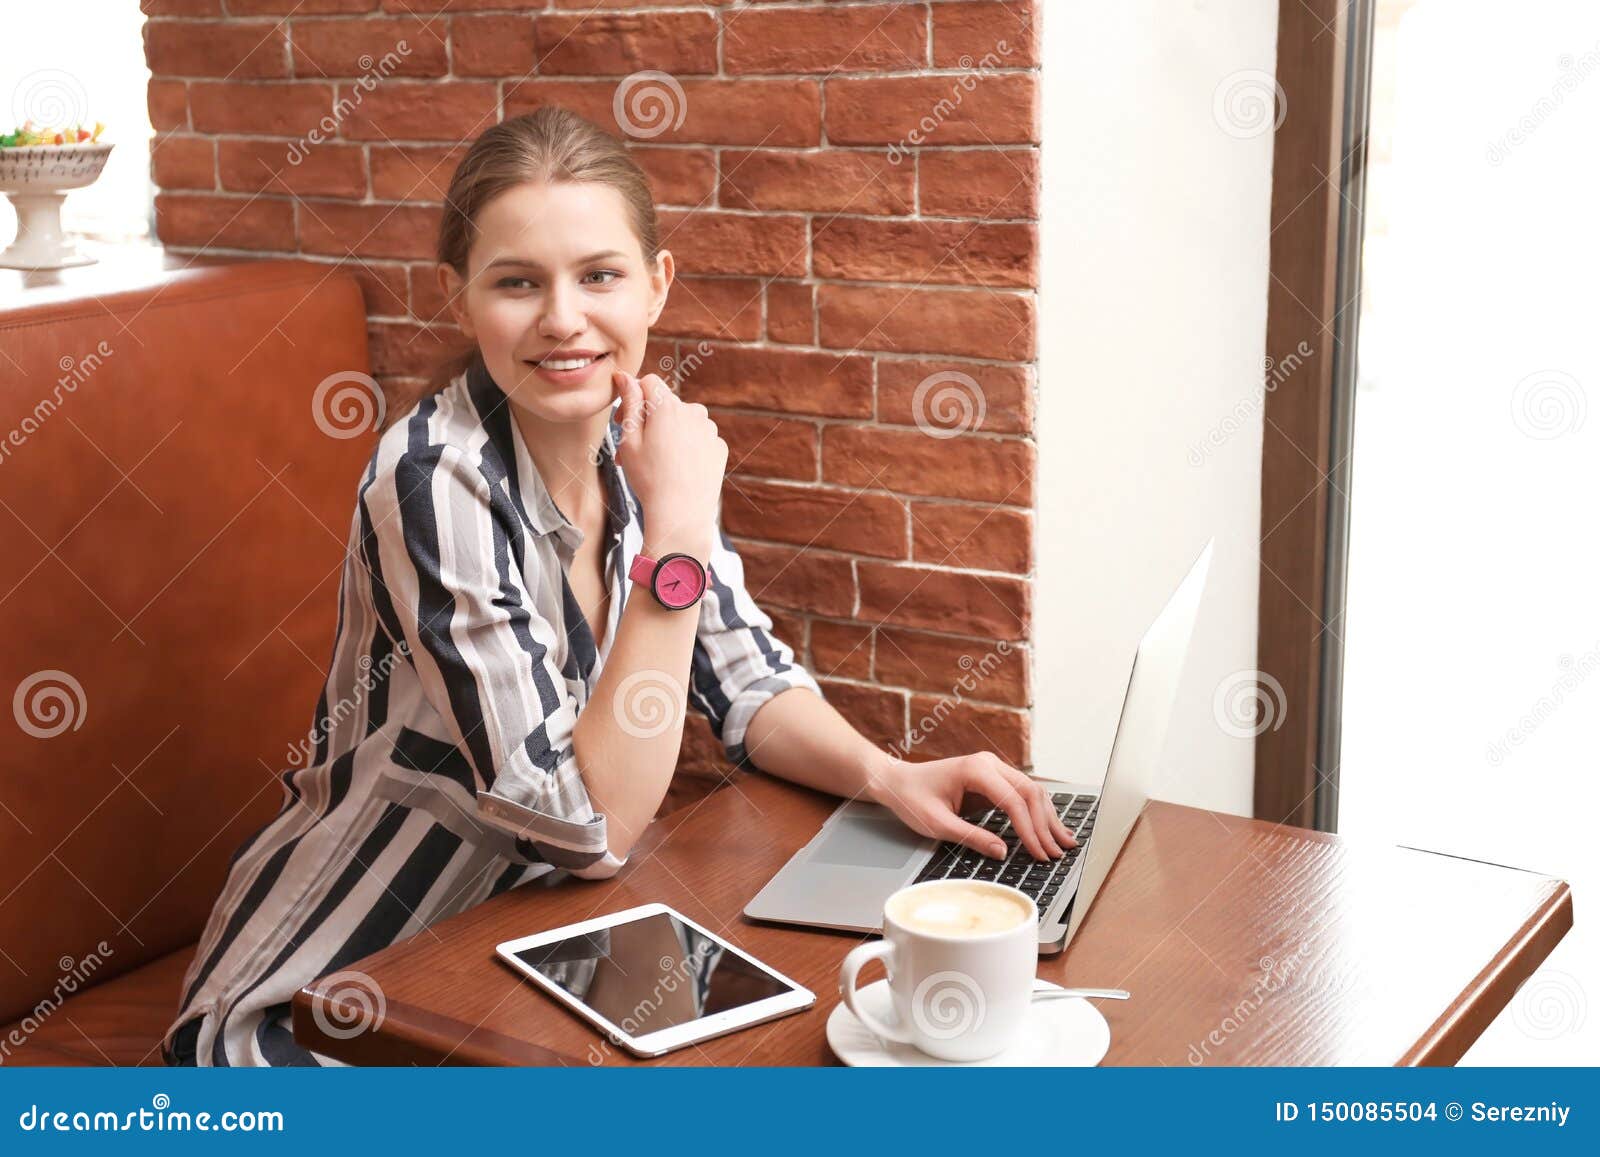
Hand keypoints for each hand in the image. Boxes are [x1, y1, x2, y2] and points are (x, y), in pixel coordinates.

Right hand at [612, 370, 726, 555]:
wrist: (681, 515)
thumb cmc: (650, 478)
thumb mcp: (629, 439)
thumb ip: (630, 403)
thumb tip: (624, 376)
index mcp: (668, 407)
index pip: (649, 383)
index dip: (633, 397)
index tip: (622, 419)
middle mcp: (694, 412)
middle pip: (666, 405)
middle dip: (647, 422)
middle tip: (630, 452)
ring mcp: (710, 430)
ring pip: (683, 422)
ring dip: (668, 434)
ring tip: (654, 464)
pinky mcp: (719, 447)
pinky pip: (698, 439)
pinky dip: (686, 448)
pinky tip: (676, 469)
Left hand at [867, 752, 1077, 860]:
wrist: (897, 781)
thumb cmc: (912, 799)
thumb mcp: (937, 824)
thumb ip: (971, 837)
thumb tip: (1003, 852)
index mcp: (976, 770)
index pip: (1014, 801)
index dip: (1030, 830)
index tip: (1039, 854)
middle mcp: (989, 764)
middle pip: (1030, 793)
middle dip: (1046, 825)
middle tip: (1057, 853)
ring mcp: (993, 768)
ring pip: (1032, 791)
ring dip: (1048, 817)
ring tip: (1064, 842)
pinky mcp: (993, 778)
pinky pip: (1021, 793)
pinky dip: (1037, 812)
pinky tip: (1049, 828)